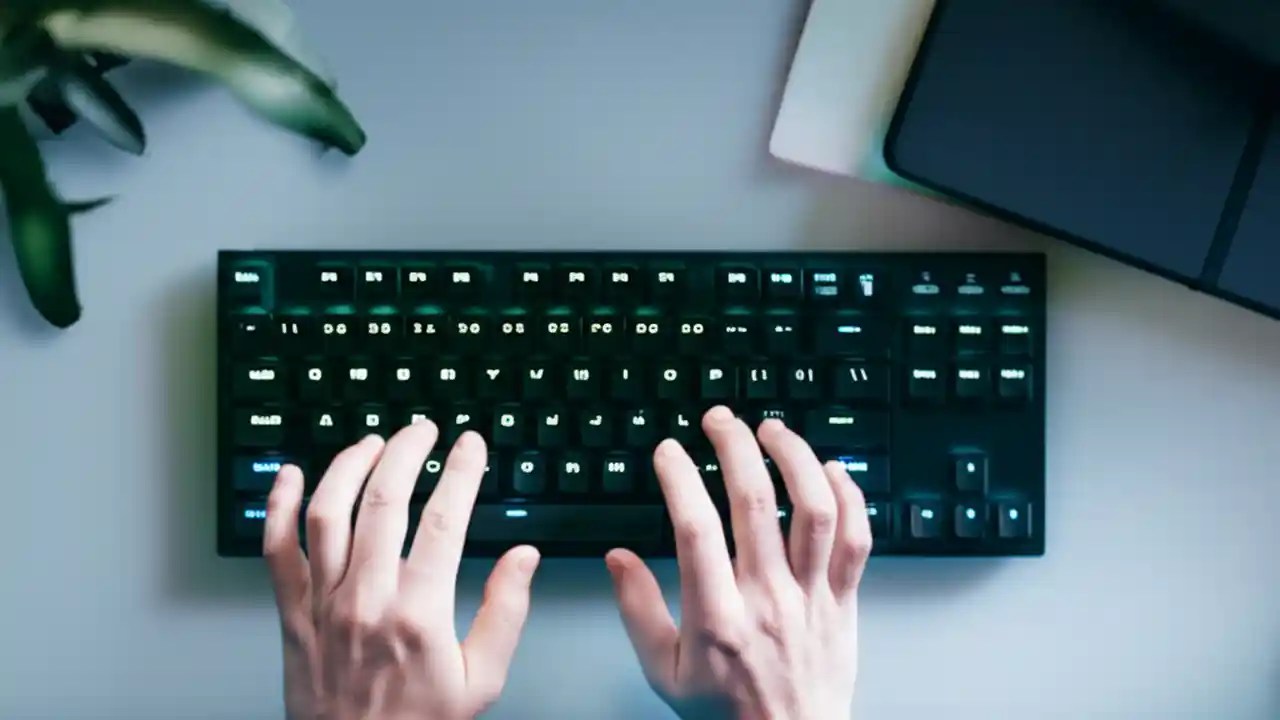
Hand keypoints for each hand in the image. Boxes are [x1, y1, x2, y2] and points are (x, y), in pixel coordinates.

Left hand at [263, 423, 540, 719]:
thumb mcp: (481, 680)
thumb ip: (505, 613)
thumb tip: (523, 557)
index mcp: (419, 613)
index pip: (445, 520)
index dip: (461, 472)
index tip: (470, 446)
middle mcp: (367, 599)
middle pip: (385, 501)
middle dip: (407, 451)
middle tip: (422, 430)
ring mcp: (324, 603)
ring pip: (329, 512)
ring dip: (350, 466)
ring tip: (371, 442)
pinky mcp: (291, 614)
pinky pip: (276, 549)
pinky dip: (278, 506)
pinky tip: (290, 476)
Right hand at [607, 406, 872, 719]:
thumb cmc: (728, 714)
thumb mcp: (664, 672)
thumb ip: (637, 610)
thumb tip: (618, 558)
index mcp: (717, 617)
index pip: (696, 530)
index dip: (680, 479)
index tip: (668, 451)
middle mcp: (768, 600)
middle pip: (754, 503)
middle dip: (733, 447)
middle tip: (719, 420)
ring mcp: (811, 598)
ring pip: (812, 510)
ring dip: (794, 459)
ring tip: (773, 430)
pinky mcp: (844, 601)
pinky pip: (856, 540)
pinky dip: (850, 498)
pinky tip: (831, 470)